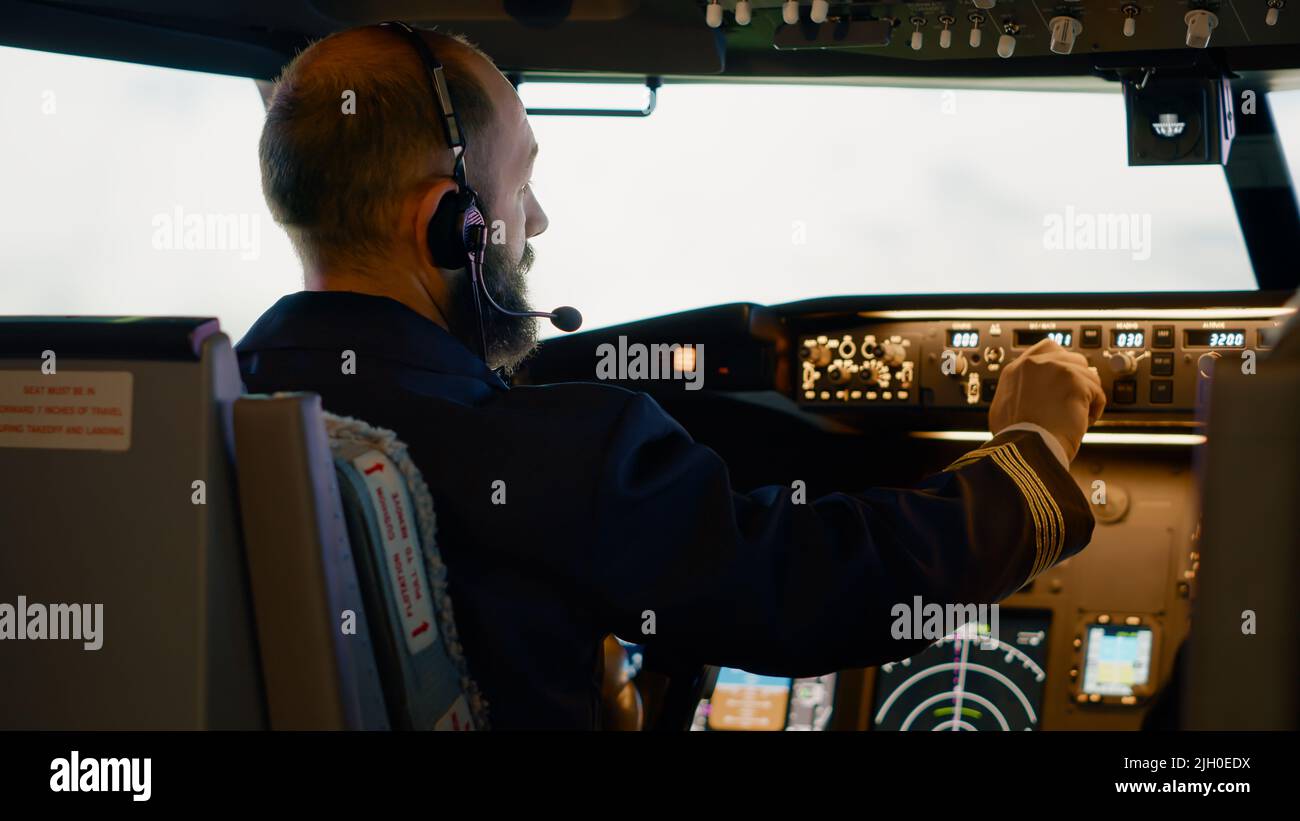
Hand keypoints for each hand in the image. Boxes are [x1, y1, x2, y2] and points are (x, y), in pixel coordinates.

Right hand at [989, 338, 1104, 461]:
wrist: (1027, 449)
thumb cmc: (1016, 439)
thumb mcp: (1004, 409)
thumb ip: (1018, 393)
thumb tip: (1028, 395)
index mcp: (1016, 370)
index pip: (1047, 348)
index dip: (1061, 362)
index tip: (1066, 377)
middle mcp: (1035, 364)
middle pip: (1072, 358)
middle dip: (1078, 378)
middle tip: (1076, 399)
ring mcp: (1056, 369)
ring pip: (1089, 375)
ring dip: (1087, 397)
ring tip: (1076, 417)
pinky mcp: (1076, 381)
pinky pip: (1098, 393)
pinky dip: (1094, 410)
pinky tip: (1082, 423)